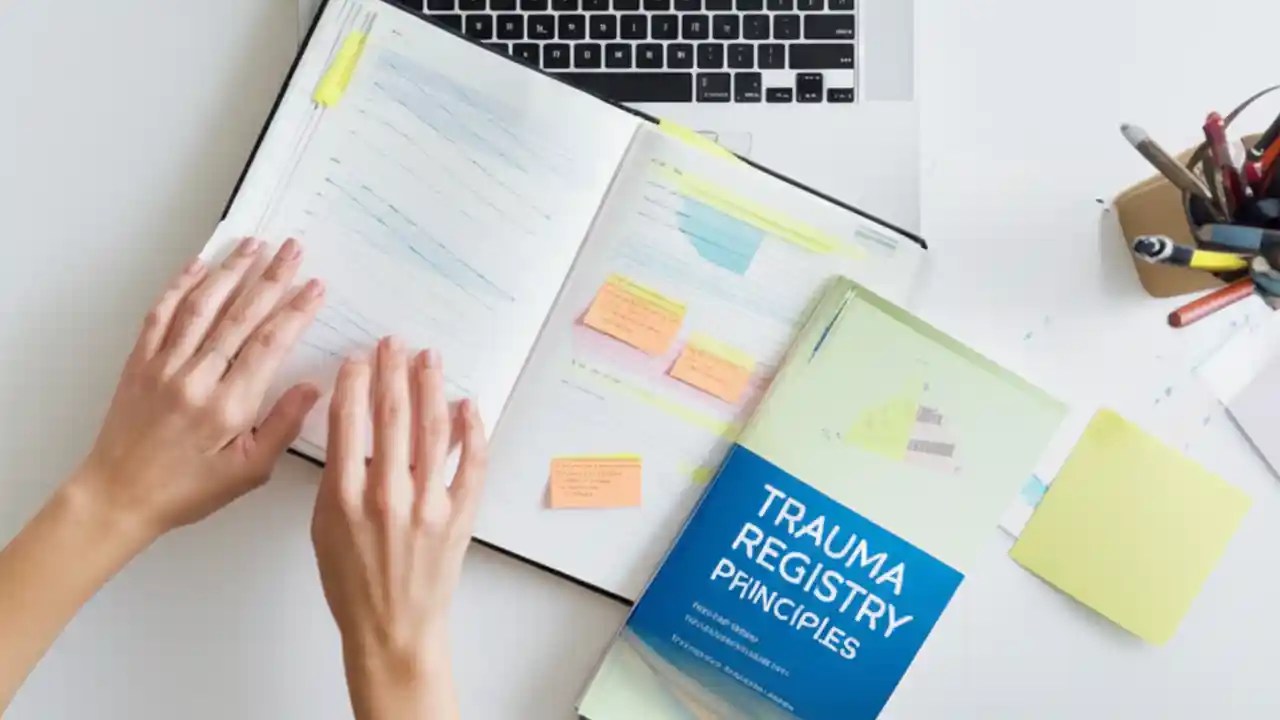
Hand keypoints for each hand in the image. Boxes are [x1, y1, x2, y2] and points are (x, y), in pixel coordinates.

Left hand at [76, 237, 325, 538]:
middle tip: (292, 250)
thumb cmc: (185, 490)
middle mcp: (195, 379)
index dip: (295, 311)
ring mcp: (164, 366)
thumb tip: (312, 388)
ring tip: (254, 245)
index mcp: (228, 407)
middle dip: (271, 278)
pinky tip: (199, 265)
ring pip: (202, 306)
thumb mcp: (248, 472)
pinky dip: (181, 285)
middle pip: (240, 315)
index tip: (315, 287)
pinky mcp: (140, 362)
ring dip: (230, 271)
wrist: (118, 496)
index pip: (269, 345)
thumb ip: (282, 427)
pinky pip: (161, 314)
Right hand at [311, 338, 486, 719]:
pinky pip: (470, 464)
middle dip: (392, 372)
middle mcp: (387, 497)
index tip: (358, 359)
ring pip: (432, 431)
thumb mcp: (324, 527)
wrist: (391, 629)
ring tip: (429, 358)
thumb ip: (338, 478)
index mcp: (344, 498)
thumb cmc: (353, 583)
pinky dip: (472, 432)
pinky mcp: (459, 517)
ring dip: (430, 388)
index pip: (348, 422)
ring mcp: (427, 506)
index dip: (354, 383)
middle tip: (394, 344)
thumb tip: (356, 429)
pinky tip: (468, 406)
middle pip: (391, 417)